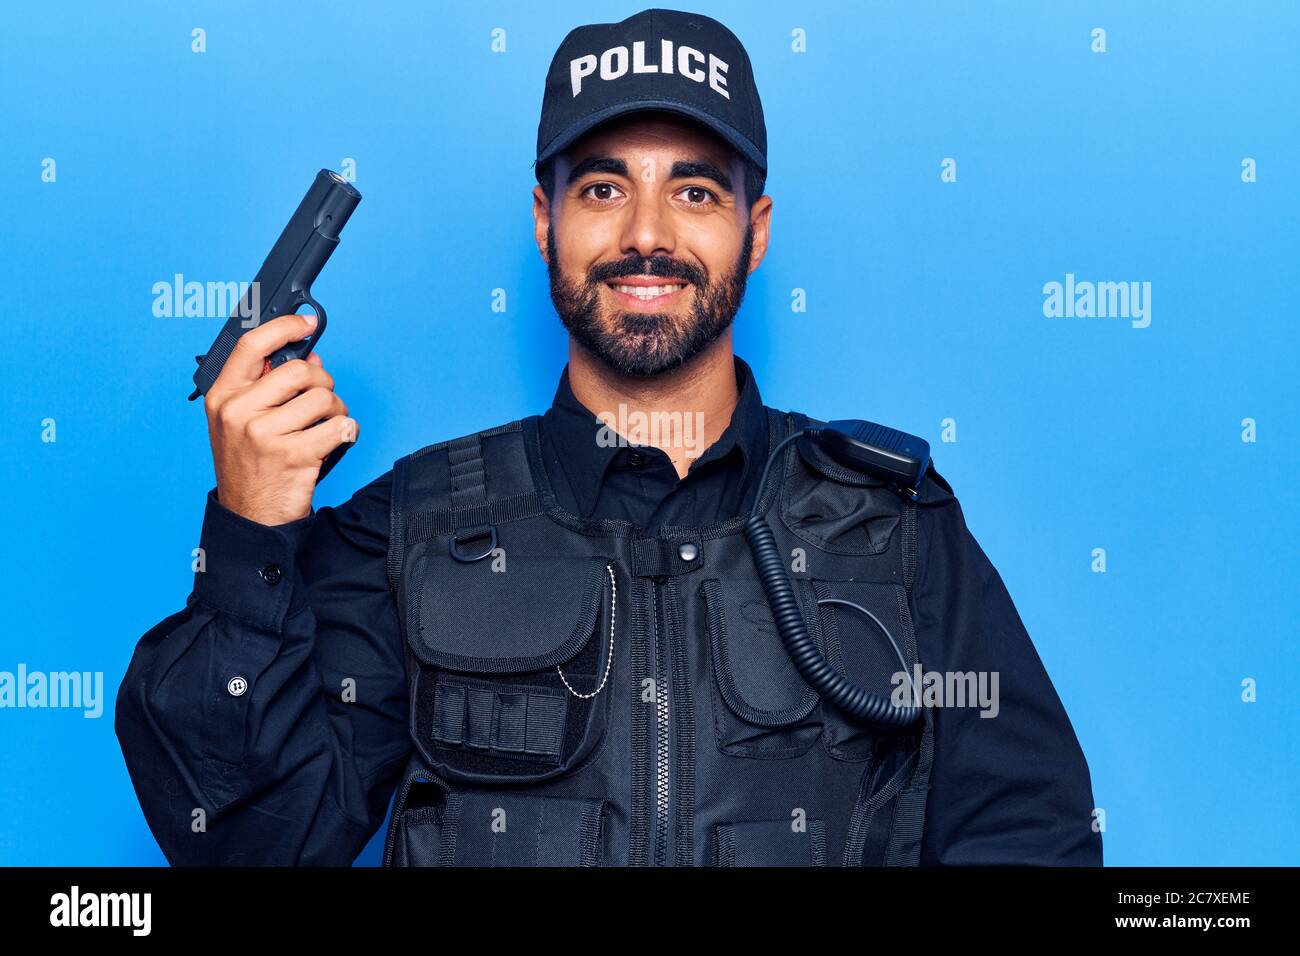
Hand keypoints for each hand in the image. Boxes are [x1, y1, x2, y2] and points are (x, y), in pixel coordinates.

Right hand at [204, 313, 358, 525]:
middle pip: (299, 371)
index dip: (284, 326)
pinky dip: (347, 431)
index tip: (306, 322)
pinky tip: (337, 439)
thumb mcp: (244, 421)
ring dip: (336, 410)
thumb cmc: (250, 465)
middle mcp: (238, 412)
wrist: (250, 516)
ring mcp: (263, 434)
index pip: (251, 345)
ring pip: (323, 398)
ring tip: (327, 425)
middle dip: (322, 383)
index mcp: (222, 397)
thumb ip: (270, 386)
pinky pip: (339, 427)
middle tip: (322, 401)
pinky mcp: (292, 455)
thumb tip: (311, 357)